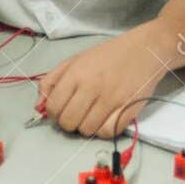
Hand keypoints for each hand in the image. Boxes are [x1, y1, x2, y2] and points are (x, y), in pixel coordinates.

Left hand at [38, 29, 169, 136]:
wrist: (145, 50)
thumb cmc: (108, 55)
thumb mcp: (75, 60)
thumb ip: (52, 81)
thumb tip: (38, 107)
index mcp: (76, 73)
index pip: (53, 107)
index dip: (53, 114)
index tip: (62, 110)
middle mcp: (92, 87)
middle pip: (68, 122)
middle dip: (69, 123)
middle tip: (77, 114)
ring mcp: (112, 100)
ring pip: (87, 130)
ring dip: (87, 127)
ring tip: (93, 115)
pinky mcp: (128, 110)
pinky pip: (108, 133)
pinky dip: (104, 131)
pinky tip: (106, 119)